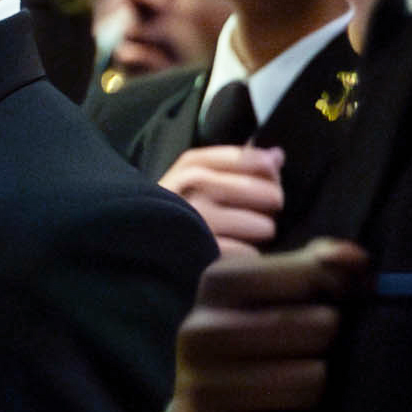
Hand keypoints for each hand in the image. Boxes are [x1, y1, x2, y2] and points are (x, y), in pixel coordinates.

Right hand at [152, 238, 363, 411]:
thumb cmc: (249, 356)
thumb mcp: (269, 302)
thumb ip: (314, 268)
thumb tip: (356, 258)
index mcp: (217, 284)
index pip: (312, 273)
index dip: (337, 293)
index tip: (326, 307)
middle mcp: (202, 332)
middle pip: (320, 327)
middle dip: (322, 350)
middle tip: (293, 362)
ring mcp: (206, 389)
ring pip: (312, 381)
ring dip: (310, 396)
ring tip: (281, 398)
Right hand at [159, 143, 286, 257]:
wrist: (134, 255)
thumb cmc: (180, 211)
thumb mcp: (198, 180)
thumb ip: (239, 165)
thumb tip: (278, 156)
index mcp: (191, 166)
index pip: (245, 158)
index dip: (263, 167)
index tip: (270, 173)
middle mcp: (192, 189)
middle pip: (263, 192)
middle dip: (270, 203)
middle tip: (261, 213)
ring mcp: (197, 222)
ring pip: (261, 225)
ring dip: (260, 232)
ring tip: (247, 235)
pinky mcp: (202, 253)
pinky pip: (249, 253)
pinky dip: (248, 255)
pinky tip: (236, 253)